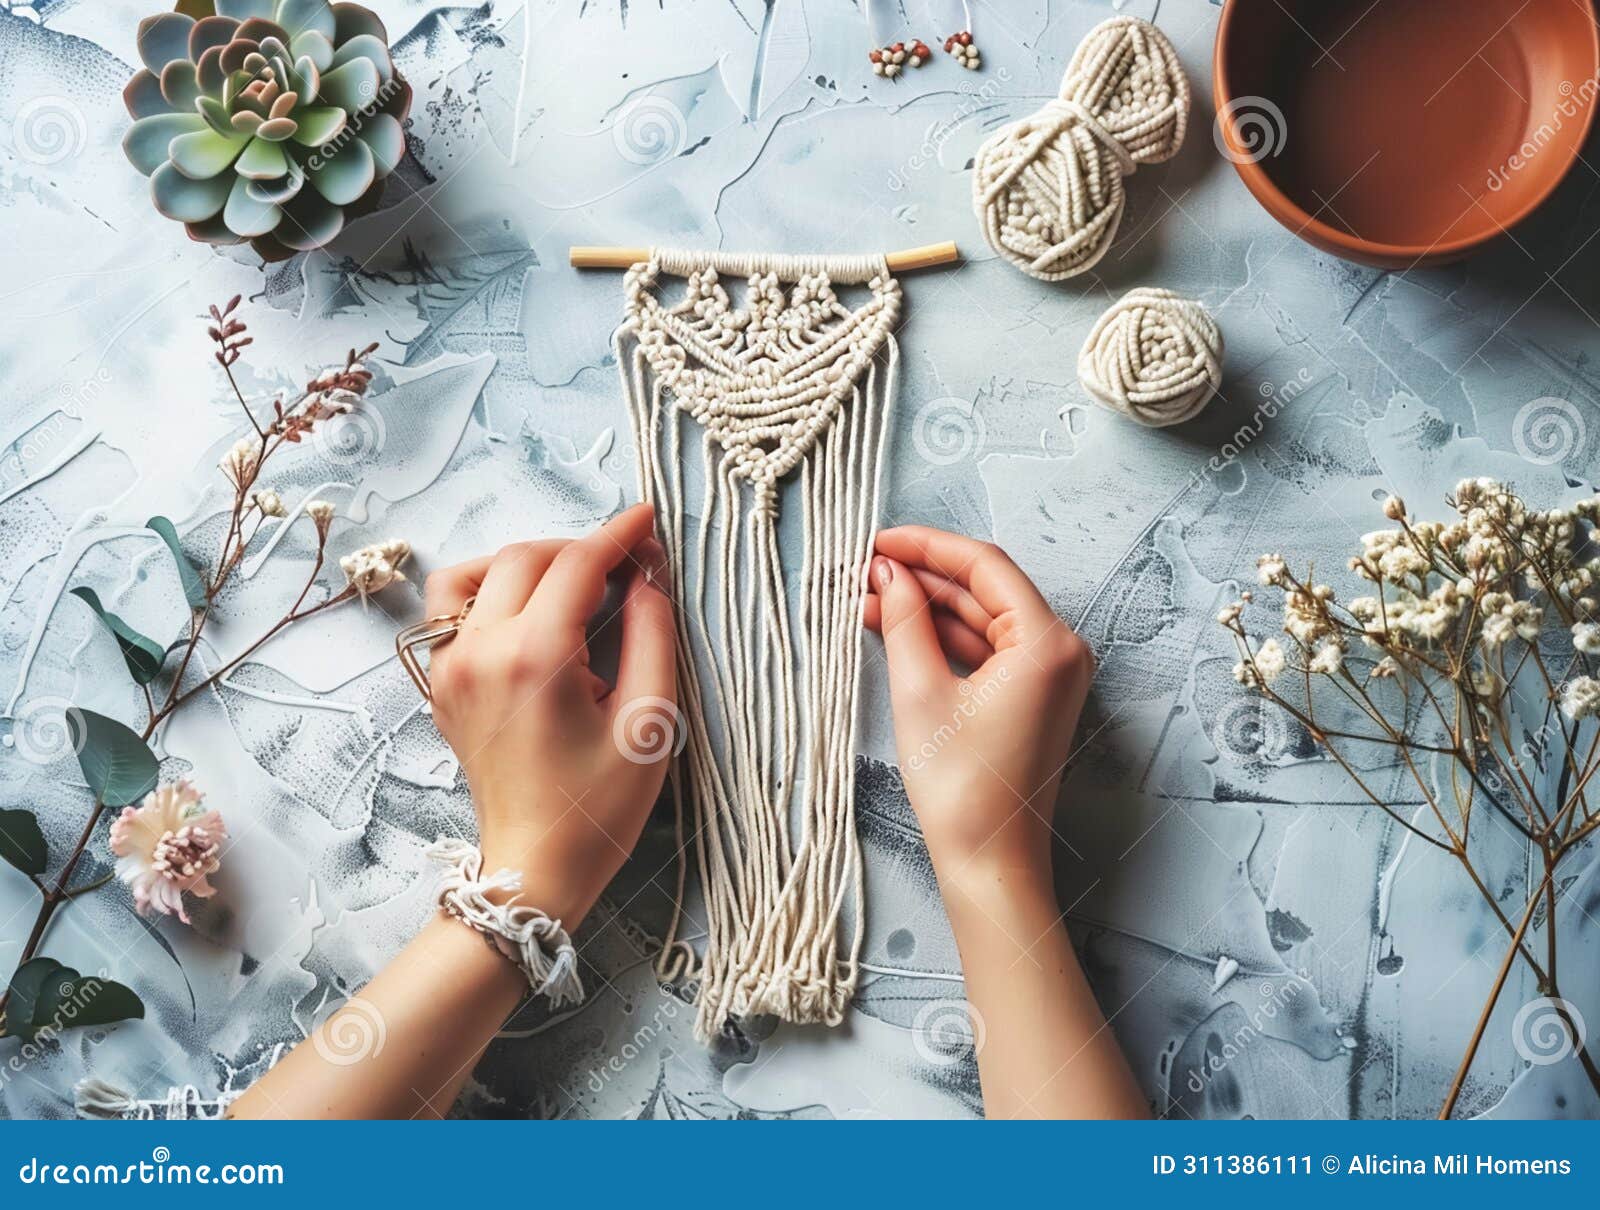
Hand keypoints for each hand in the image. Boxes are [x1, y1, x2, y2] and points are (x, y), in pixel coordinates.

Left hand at [424, 503, 675, 927]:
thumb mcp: (648, 723)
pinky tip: (530, 611)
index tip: (648, 519)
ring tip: (573, 583)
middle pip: (524, 556)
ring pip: (475, 572)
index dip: (618, 535)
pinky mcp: (440, 684)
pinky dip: (489, 591)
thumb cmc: (598, 808)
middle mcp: (480, 651)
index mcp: (534, 658)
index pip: (576, 565)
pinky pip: (451, 609)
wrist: (533, 868)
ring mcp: (450, 667)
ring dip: (527, 562)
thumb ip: (651, 636)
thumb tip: (647, 577)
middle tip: (626, 563)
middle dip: (579, 547)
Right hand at [862, 526, 1094, 891]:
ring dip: (929, 608)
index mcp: (1047, 642)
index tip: (878, 541)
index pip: (984, 565)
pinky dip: (946, 639)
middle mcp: (1061, 650)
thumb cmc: (961, 788)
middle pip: (985, 589)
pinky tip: (899, 628)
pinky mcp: (1034, 696)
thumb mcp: (920, 692)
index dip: (926, 546)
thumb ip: (905, 620)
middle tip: (864, 571)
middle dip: (923, 578)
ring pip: (982, 618)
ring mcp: (1051, 675)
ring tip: (869, 600)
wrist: (990, 862)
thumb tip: (887, 573)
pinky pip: (988, 649)